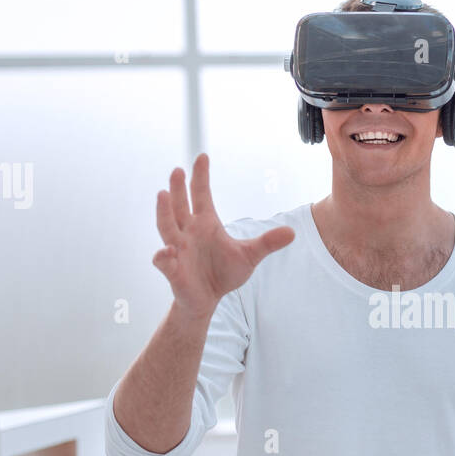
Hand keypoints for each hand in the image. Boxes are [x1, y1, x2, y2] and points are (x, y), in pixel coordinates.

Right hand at [152, 153, 294, 319]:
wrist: (207, 298)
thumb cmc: (224, 272)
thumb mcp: (249, 256)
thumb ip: (267, 243)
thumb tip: (292, 232)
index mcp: (205, 223)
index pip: (201, 195)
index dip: (201, 176)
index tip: (202, 156)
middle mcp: (188, 232)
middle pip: (180, 206)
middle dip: (178, 188)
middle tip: (178, 170)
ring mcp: (178, 249)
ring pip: (167, 227)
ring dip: (164, 212)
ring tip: (162, 194)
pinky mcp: (173, 270)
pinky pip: (164, 261)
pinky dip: (164, 256)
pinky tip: (168, 251)